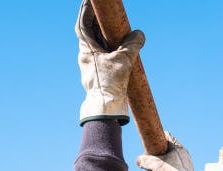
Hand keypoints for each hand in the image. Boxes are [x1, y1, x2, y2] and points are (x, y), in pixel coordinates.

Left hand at [75, 0, 144, 124]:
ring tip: (110, 29)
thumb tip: (139, 34)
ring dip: (101, 36)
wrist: (105, 108)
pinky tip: (115, 51)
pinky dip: (107, 50)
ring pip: (94, 46)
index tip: (89, 1)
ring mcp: (90, 67)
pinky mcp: (97, 76)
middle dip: (95, 21)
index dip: (86, 11)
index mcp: (86, 49)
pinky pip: (100, 58)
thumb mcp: (124, 61)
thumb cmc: (110, 83)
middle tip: (102, 13)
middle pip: (88, 33)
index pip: (83, 24)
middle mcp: (85, 57)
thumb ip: (132, 45)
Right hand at [136, 133, 215, 170]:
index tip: (151, 144)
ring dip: (164, 161)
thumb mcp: (157, 166)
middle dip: (159, 152)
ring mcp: (186, 163)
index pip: (167, 136)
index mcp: (178, 147)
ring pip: (172, 157)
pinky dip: (169, 169)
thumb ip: (146, 161)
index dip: (157, 138)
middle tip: (152, 157)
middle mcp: (183, 153)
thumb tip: (138, 160)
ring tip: (157, 168)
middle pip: (168, 147)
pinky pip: (175, 167)